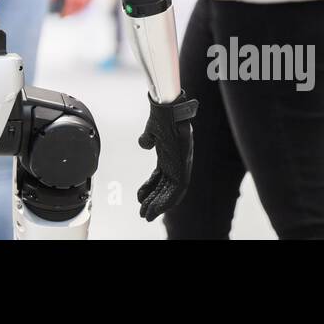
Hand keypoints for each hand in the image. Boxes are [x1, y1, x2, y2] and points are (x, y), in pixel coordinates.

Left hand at [51, 0, 97, 16]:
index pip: (72, 1)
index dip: (67, 10)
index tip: (61, 15)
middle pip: (80, 3)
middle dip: (73, 11)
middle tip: (66, 15)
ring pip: (87, 0)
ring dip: (80, 7)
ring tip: (72, 11)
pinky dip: (86, 1)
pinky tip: (80, 3)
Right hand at [137, 92, 196, 221]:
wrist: (168, 108)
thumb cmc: (161, 115)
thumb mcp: (152, 131)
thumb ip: (148, 139)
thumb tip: (144, 144)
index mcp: (171, 156)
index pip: (161, 178)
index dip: (151, 189)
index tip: (140, 198)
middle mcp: (178, 163)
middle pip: (166, 188)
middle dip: (154, 201)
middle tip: (143, 213)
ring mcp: (181, 165)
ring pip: (172, 192)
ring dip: (158, 205)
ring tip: (146, 215)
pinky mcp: (182, 166)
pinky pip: (176, 189)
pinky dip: (166, 201)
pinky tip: (155, 208)